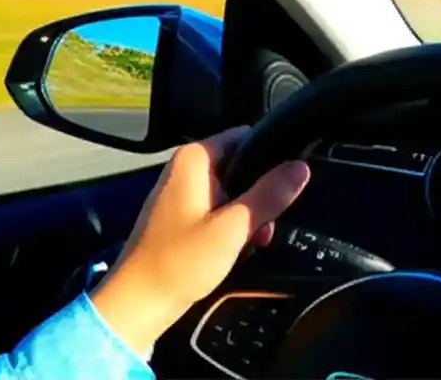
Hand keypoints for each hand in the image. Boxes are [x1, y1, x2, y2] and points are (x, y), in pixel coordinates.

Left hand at [89, 126, 310, 353]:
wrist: (139, 303)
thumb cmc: (181, 261)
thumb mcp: (234, 227)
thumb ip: (269, 195)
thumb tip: (302, 167)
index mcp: (194, 159)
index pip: (246, 136)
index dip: (272, 156)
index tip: (289, 183)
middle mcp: (186, 168)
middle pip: (242, 164)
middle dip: (262, 192)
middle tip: (271, 221)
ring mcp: (182, 192)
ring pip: (234, 189)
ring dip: (251, 212)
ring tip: (258, 239)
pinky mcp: (182, 215)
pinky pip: (220, 207)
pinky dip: (234, 223)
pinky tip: (241, 245)